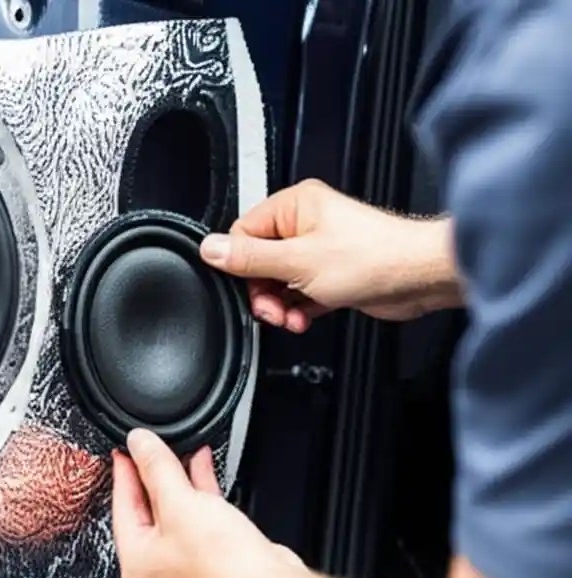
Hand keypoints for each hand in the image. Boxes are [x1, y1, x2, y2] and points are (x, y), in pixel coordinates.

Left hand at [111, 429, 305, 577]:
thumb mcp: (179, 502)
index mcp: (136, 561)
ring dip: (181, 481)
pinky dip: (202, 496)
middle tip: (152, 447)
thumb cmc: (223, 567)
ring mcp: (188, 569)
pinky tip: (205, 471)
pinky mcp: (215, 564)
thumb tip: (138, 443)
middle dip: (155, 474)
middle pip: (148, 510)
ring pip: (177, 515)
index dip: (125, 471)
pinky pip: (200, 522)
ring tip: (182, 451)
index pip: (122, 506)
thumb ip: (157, 468)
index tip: (126, 449)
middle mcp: (159, 570)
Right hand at [199, 179, 461, 332]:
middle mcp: (306, 223)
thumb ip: (249, 258)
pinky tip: (302, 319)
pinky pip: (300, 292)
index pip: (244, 233)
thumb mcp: (297, 262)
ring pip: (280, 281)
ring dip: (280, 305)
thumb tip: (210, 248)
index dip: (241, 265)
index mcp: (295, 206)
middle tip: (271, 308)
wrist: (420, 278)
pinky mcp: (332, 274)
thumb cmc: (374, 258)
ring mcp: (320, 249)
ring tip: (289, 318)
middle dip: (263, 291)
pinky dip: (299, 309)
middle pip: (260, 261)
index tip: (248, 287)